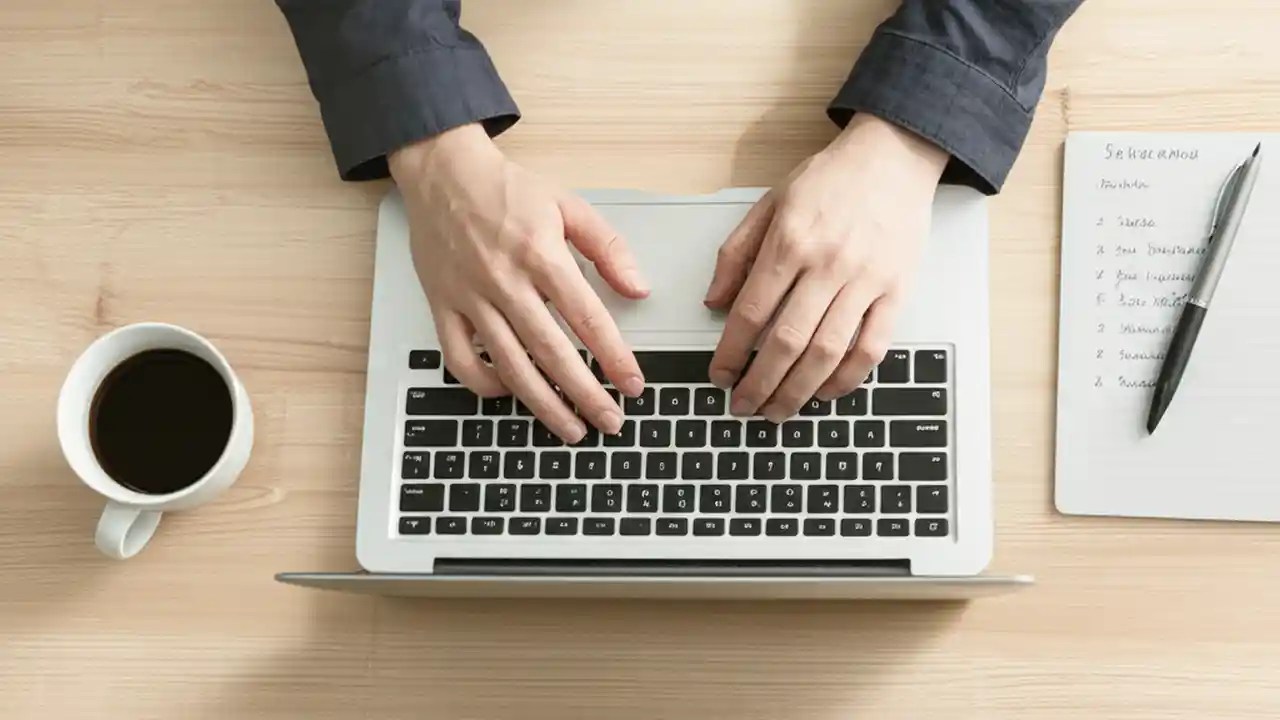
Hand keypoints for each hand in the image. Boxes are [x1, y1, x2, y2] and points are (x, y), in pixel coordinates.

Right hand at [389, 124, 649, 442]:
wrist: (442, 171)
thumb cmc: (505, 189)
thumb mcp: (568, 204)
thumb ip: (607, 247)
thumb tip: (638, 288)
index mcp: (540, 254)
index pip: (586, 317)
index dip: (613, 356)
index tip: (632, 384)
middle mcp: (504, 280)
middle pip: (551, 352)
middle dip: (585, 394)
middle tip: (610, 421)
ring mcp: (470, 297)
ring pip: (509, 365)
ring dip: (543, 404)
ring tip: (570, 427)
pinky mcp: (443, 306)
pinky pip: (460, 359)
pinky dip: (485, 384)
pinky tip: (511, 392)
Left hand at [704, 114, 947, 421]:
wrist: (893, 156)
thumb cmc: (829, 179)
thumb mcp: (769, 203)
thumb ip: (737, 253)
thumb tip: (715, 303)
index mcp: (789, 241)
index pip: (750, 312)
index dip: (731, 353)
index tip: (719, 377)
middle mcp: (827, 263)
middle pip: (787, 342)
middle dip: (760, 384)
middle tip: (744, 407)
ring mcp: (866, 280)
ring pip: (827, 352)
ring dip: (798, 391)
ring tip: (778, 411)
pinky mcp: (897, 291)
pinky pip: (872, 347)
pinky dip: (847, 378)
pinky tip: (825, 392)